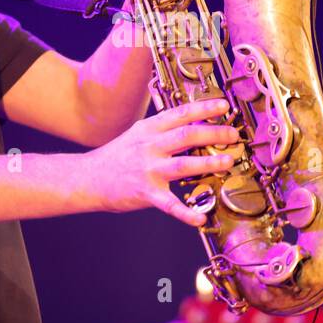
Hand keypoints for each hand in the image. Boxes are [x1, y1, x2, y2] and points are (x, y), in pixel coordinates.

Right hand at [85, 98, 237, 225]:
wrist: (88, 178)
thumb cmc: (118, 156)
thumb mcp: (138, 133)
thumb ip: (163, 128)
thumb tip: (193, 121)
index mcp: (149, 129)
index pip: (181, 113)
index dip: (204, 108)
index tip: (224, 105)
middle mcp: (149, 146)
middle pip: (186, 135)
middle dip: (213, 134)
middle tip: (234, 135)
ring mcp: (147, 170)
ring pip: (183, 165)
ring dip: (208, 163)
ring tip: (227, 162)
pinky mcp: (145, 193)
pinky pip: (169, 204)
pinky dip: (186, 213)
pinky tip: (201, 217)